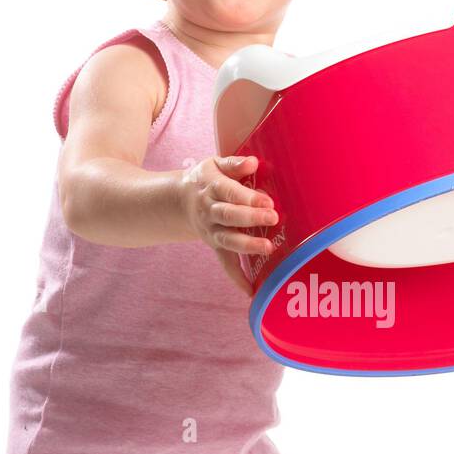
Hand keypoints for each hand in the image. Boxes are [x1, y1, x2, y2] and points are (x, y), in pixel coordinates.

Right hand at [180, 154, 278, 296]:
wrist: (180, 200)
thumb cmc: (207, 179)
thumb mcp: (215, 164)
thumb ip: (234, 163)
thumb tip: (252, 162)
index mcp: (211, 187)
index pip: (230, 193)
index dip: (248, 198)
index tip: (267, 201)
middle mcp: (209, 211)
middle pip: (229, 216)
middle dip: (250, 218)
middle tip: (273, 218)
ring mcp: (211, 231)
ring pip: (227, 240)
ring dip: (247, 245)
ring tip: (268, 248)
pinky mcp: (214, 246)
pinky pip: (225, 263)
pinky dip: (236, 277)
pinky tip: (250, 290)